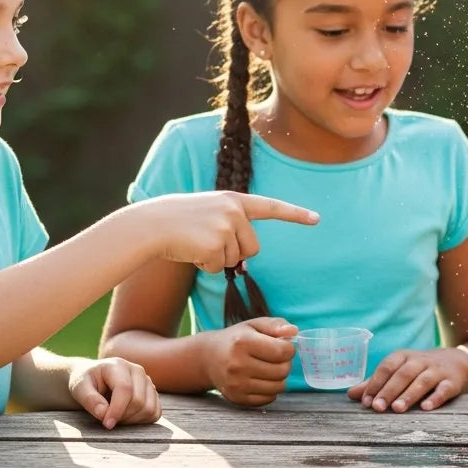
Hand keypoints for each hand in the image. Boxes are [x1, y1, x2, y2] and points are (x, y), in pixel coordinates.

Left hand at [68, 357, 161, 428]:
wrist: (94, 379)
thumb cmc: (86, 382)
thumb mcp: (79, 388)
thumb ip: (89, 399)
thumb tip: (104, 413)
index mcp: (118, 365)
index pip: (125, 389)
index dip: (117, 410)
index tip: (106, 424)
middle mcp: (137, 371)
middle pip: (138, 400)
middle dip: (122, 416)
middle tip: (107, 419)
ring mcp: (148, 382)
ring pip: (149, 408)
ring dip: (132, 420)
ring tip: (116, 417)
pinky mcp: (153, 393)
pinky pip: (155, 413)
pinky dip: (142, 421)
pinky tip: (127, 417)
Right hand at [136, 191, 318, 272]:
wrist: (150, 225)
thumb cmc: (177, 222)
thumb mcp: (209, 215)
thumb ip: (231, 229)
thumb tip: (243, 263)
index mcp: (234, 200)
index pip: (271, 207)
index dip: (295, 215)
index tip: (317, 219)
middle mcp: (234, 211)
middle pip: (252, 247)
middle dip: (233, 252)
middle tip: (206, 241)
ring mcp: (225, 226)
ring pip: (236, 259)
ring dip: (217, 259)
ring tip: (195, 242)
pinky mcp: (215, 244)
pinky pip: (219, 267)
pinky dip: (205, 265)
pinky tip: (190, 251)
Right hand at [201, 317, 297, 405]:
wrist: (208, 358)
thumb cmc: (236, 339)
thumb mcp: (254, 325)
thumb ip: (276, 325)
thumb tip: (294, 331)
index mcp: (242, 343)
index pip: (282, 351)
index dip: (289, 348)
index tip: (283, 346)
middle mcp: (237, 365)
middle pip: (282, 370)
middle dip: (285, 363)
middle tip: (276, 358)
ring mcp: (236, 384)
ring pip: (278, 386)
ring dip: (280, 377)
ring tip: (270, 368)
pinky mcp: (237, 398)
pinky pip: (268, 398)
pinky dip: (271, 389)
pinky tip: (262, 379)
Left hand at [348, 348, 467, 412]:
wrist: (457, 362)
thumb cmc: (420, 369)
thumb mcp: (398, 370)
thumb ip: (376, 383)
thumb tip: (351, 395)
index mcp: (403, 357)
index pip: (387, 367)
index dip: (375, 383)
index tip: (366, 402)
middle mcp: (420, 361)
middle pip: (403, 374)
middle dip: (389, 390)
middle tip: (377, 408)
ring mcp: (437, 370)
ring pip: (422, 381)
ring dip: (409, 394)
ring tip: (397, 409)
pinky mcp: (452, 381)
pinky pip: (444, 389)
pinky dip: (436, 397)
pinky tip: (426, 408)